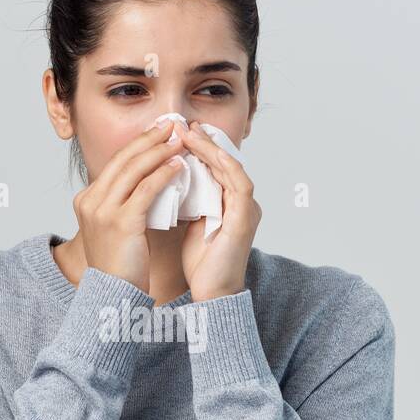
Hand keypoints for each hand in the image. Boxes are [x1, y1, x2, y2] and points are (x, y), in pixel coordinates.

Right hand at [70, 118, 189, 292]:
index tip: (159, 131)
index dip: (139, 144)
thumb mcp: (115, 228)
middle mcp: (90, 201)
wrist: (113, 295)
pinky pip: (145, 190)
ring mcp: (102, 211)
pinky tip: (179, 166)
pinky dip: (163, 175)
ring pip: (133, 170)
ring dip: (159, 151)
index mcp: (87, 200)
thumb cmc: (121, 266)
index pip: (116, 163)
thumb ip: (124, 204)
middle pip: (122, 160)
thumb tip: (148, 182)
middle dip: (149, 139)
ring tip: (180, 140)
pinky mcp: (120, 222)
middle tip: (172, 125)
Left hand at [177, 121, 261, 300]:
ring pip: (232, 167)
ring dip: (211, 148)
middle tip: (182, 124)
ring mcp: (247, 210)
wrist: (212, 294)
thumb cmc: (202, 263)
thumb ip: (191, 202)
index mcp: (231, 204)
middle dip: (204, 141)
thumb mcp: (193, 224)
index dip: (200, 148)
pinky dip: (224, 166)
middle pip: (226, 162)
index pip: (217, 167)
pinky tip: (207, 154)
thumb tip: (172, 181)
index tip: (178, 134)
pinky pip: (239, 184)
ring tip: (189, 133)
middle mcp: (243, 203)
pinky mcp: (245, 219)